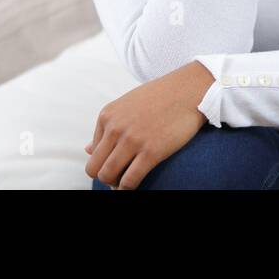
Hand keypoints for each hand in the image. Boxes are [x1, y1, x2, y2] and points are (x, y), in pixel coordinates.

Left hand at [84, 60, 214, 189]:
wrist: (190, 89)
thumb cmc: (161, 97)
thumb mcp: (128, 105)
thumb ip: (108, 126)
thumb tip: (87, 150)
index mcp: (107, 116)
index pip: (93, 152)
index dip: (104, 161)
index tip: (119, 163)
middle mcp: (115, 128)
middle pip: (94, 168)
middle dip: (104, 176)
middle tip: (119, 177)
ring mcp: (132, 140)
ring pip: (108, 176)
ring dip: (115, 184)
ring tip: (126, 183)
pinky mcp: (151, 152)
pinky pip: (129, 180)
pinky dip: (128, 189)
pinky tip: (134, 186)